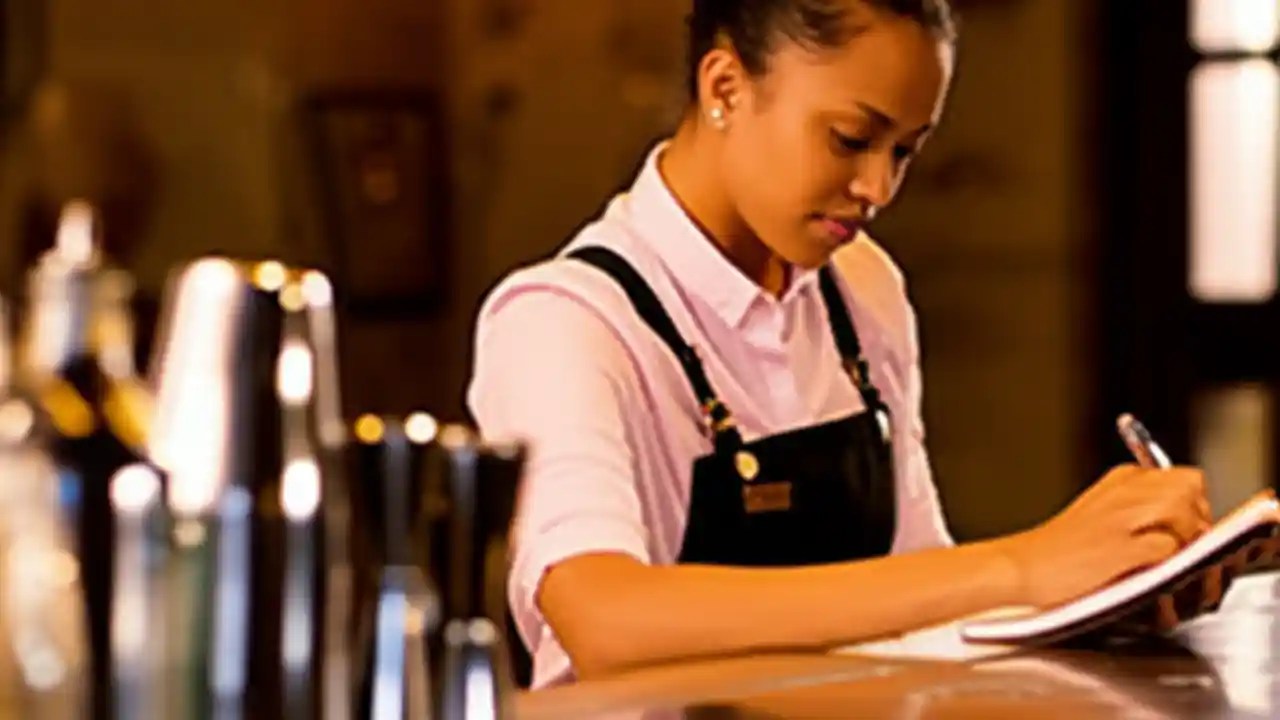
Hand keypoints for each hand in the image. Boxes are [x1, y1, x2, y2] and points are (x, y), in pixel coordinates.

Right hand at [1003, 464, 1210, 609]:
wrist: (1023, 566)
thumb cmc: (1061, 549)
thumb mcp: (1103, 511)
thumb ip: (1145, 508)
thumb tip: (1197, 523)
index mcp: (1123, 478)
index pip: (1186, 478)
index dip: (1192, 507)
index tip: (1179, 529)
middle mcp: (1124, 490)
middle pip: (1191, 489)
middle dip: (1194, 519)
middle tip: (1176, 545)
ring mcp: (1122, 518)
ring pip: (1185, 513)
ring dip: (1184, 541)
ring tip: (1160, 560)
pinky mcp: (1119, 549)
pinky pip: (1168, 549)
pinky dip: (1166, 563)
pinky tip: (1145, 570)